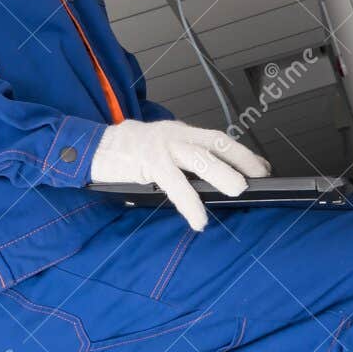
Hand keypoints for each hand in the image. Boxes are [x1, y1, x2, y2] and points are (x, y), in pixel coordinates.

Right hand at [90, 119, 271, 230]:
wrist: (91, 147)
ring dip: (221, 173)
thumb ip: (181, 163)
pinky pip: (174, 183)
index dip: (242, 153)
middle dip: (240, 159)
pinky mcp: (147, 162)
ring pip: (198, 157)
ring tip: (237, 190)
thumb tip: (210, 184)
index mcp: (179, 132)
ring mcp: (161, 146)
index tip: (261, 168)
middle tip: (258, 176)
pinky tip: (198, 219)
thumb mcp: (159, 152)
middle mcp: (174, 134)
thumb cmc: (125, 154)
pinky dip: (189, 202)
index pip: (217, 139)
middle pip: (215, 143)